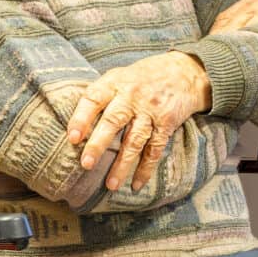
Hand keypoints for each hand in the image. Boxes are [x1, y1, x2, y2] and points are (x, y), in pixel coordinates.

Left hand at [67, 53, 212, 193]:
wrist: (184, 71)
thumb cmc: (144, 77)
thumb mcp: (120, 76)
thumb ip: (102, 94)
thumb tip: (75, 124)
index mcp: (115, 83)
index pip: (94, 99)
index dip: (81, 118)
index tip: (73, 138)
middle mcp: (132, 95)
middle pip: (113, 121)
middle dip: (99, 144)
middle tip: (86, 164)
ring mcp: (151, 110)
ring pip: (135, 140)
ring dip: (123, 164)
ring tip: (111, 185)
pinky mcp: (167, 122)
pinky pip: (155, 148)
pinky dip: (146, 168)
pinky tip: (136, 184)